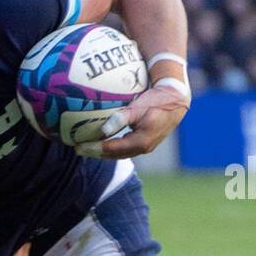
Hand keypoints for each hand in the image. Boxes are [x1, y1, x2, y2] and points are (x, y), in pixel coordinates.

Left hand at [74, 85, 188, 159]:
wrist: (177, 100)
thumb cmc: (157, 100)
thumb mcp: (138, 107)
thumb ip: (121, 118)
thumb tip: (104, 129)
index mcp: (141, 141)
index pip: (112, 149)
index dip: (94, 148)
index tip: (79, 146)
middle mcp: (143, 148)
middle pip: (114, 155)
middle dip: (95, 153)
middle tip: (78, 149)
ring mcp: (145, 147)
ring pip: (119, 154)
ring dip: (102, 152)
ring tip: (87, 148)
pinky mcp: (145, 143)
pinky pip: (124, 149)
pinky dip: (111, 148)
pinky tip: (101, 142)